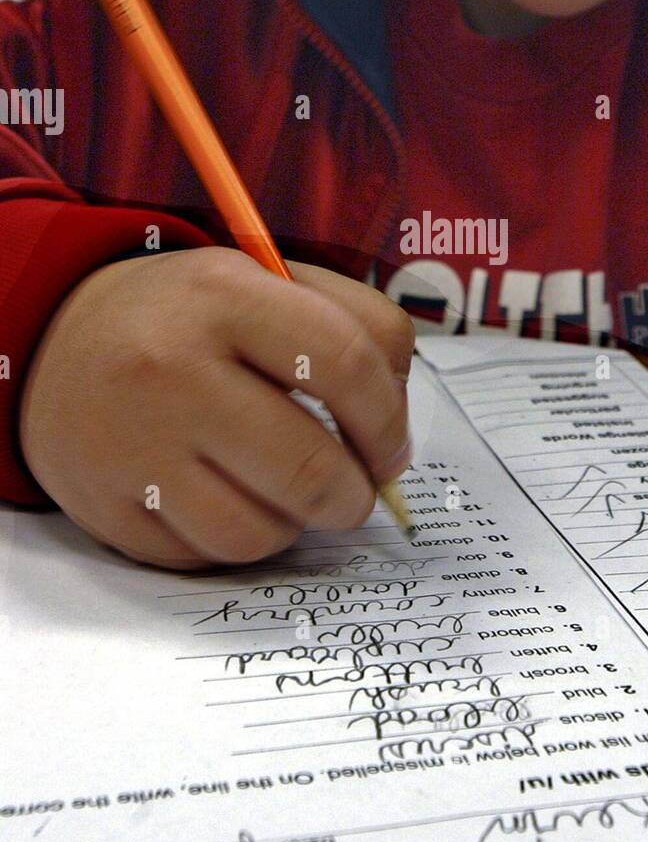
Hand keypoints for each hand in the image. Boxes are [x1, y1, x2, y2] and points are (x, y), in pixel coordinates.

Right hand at [19, 248, 414, 570]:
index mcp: (223, 297)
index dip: (389, 420)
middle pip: (310, 470)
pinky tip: (224, 499)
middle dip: (355, 496)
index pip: (346, 364)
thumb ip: (356, 326)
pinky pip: (206, 558)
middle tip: (354, 490)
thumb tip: (399, 424)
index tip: (392, 449)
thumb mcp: (268, 282)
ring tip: (281, 490)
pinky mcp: (105, 509)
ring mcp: (133, 447)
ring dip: (293, 523)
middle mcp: (171, 370)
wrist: (55, 342)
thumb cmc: (190, 317)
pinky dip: (234, 541)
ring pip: (261, 534)